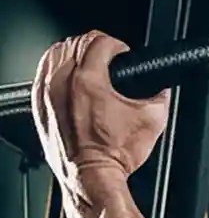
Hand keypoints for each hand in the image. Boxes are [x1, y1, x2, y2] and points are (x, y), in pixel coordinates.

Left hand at [31, 31, 168, 199]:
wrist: (91, 176)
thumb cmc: (115, 154)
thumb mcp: (153, 120)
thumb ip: (160, 96)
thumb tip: (161, 88)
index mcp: (90, 82)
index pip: (99, 42)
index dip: (117, 44)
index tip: (123, 54)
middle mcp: (63, 84)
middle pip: (75, 43)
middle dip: (95, 46)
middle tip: (109, 58)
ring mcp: (47, 95)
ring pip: (53, 53)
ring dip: (72, 52)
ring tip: (87, 62)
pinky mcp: (39, 106)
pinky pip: (41, 73)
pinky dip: (54, 68)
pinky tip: (67, 75)